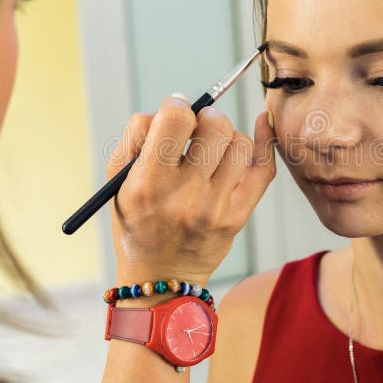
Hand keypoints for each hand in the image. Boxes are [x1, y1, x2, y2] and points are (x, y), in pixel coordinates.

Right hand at [106, 95, 275, 285]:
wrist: (159, 278)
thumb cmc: (137, 221)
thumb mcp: (118, 180)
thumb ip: (137, 135)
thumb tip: (174, 104)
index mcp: (148, 183)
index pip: (176, 121)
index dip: (177, 107)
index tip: (175, 113)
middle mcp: (185, 196)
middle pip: (216, 127)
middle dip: (206, 118)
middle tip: (197, 129)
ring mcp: (216, 208)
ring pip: (239, 143)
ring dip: (226, 136)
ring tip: (212, 148)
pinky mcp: (238, 217)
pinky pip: (264, 169)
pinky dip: (264, 140)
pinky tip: (259, 126)